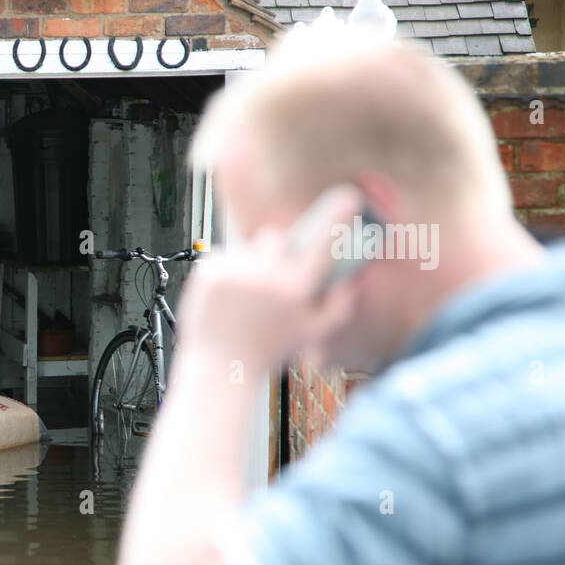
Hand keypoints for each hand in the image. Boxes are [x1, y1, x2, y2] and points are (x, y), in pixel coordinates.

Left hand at [174, 185, 363, 378]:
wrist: (219, 367)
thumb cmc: (267, 352)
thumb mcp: (311, 334)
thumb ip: (340, 307)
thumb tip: (355, 281)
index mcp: (296, 288)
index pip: (323, 242)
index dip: (338, 216)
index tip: (348, 197)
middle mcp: (267, 275)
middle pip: (276, 239)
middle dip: (276, 253)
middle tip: (272, 278)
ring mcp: (236, 271)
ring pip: (247, 249)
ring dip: (250, 264)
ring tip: (246, 296)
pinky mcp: (209, 271)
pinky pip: (222, 257)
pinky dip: (225, 273)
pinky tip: (227, 299)